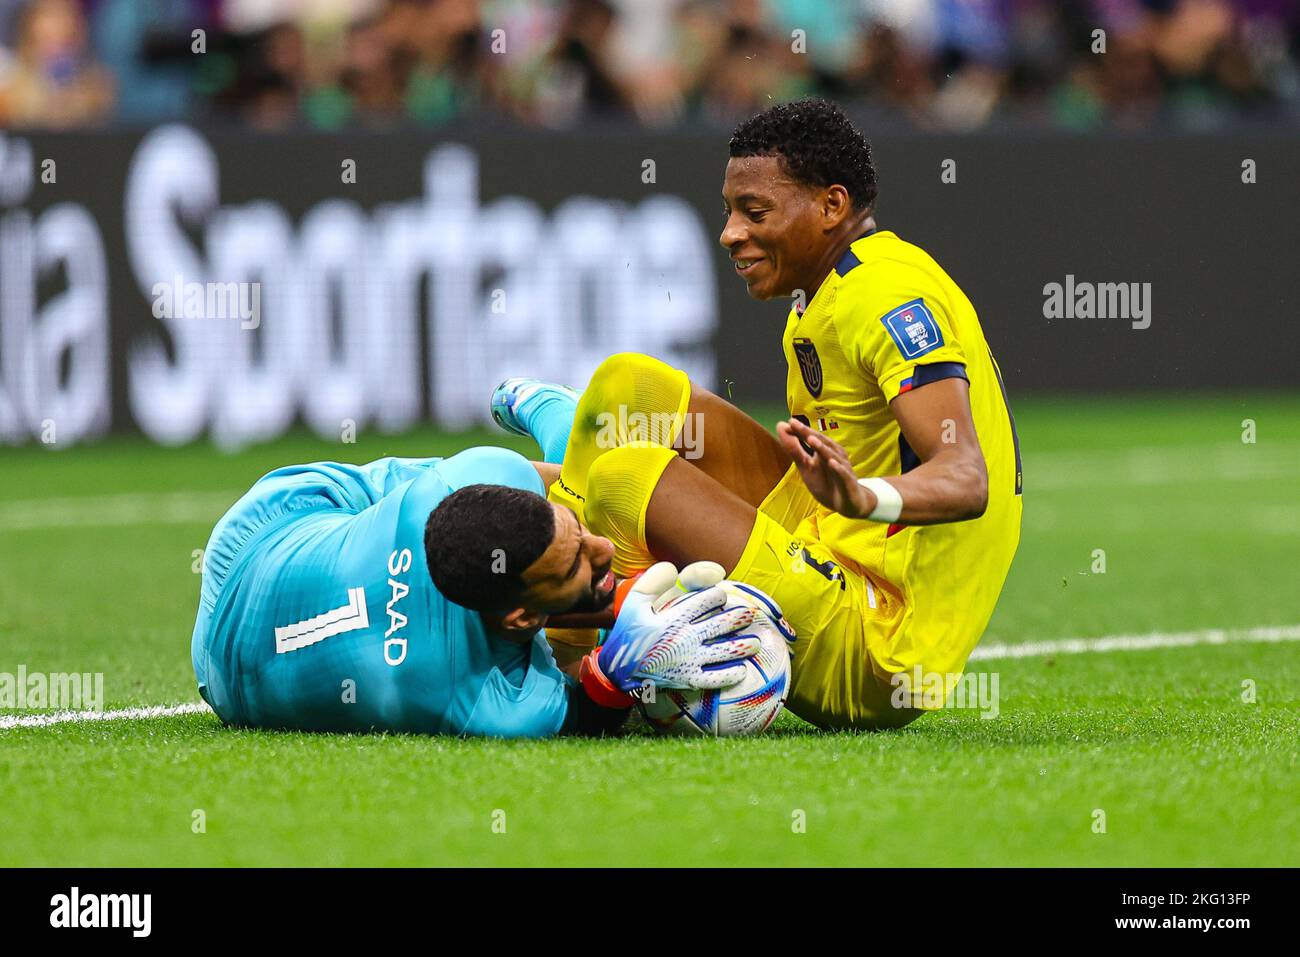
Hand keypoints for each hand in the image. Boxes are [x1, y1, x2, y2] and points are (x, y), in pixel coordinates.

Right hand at [596, 562, 759, 691]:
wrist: (617, 672)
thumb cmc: (628, 634)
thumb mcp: (633, 603)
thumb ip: (653, 582)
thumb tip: (674, 567)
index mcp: (673, 617)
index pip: (706, 600)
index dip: (718, 596)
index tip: (721, 596)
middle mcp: (684, 638)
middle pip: (722, 624)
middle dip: (739, 617)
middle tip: (749, 614)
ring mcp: (688, 660)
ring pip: (725, 651)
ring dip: (744, 646)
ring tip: (755, 642)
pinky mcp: (689, 680)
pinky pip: (716, 678)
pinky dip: (731, 674)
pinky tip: (741, 669)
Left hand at [776, 417, 873, 518]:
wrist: (849, 503)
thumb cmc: (827, 483)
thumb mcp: (806, 467)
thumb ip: (794, 450)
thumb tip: (781, 428)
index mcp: (825, 451)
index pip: (812, 439)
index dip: (801, 431)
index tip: (788, 422)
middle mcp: (835, 456)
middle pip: (822, 443)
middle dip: (810, 434)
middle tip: (796, 424)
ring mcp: (843, 469)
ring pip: (833, 456)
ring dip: (823, 448)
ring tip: (811, 439)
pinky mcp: (849, 483)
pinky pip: (844, 474)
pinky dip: (838, 468)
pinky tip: (831, 463)